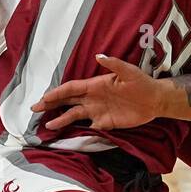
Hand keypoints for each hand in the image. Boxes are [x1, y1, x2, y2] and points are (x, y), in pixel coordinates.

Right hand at [33, 55, 164, 131]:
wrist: (155, 100)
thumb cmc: (142, 83)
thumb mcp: (129, 72)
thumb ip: (113, 64)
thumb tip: (98, 55)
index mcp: (95, 85)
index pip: (71, 89)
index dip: (57, 93)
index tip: (43, 98)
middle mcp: (93, 98)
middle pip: (68, 101)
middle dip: (51, 104)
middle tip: (35, 109)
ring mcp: (98, 111)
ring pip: (74, 114)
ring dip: (61, 119)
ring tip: (47, 126)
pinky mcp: (105, 122)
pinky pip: (87, 126)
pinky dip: (76, 131)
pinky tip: (66, 135)